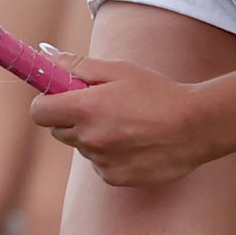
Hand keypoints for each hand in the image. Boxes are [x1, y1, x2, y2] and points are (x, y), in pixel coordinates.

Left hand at [28, 58, 226, 187]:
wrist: (196, 126)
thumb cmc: (158, 93)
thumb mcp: (119, 70)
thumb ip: (78, 66)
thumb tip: (46, 56)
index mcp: (86, 109)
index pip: (39, 112)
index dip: (47, 102)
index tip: (60, 96)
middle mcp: (89, 138)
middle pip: (58, 130)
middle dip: (71, 117)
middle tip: (100, 105)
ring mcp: (102, 161)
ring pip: (82, 147)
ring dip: (93, 136)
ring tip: (127, 123)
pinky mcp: (115, 177)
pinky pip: (100, 164)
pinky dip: (110, 154)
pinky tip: (135, 142)